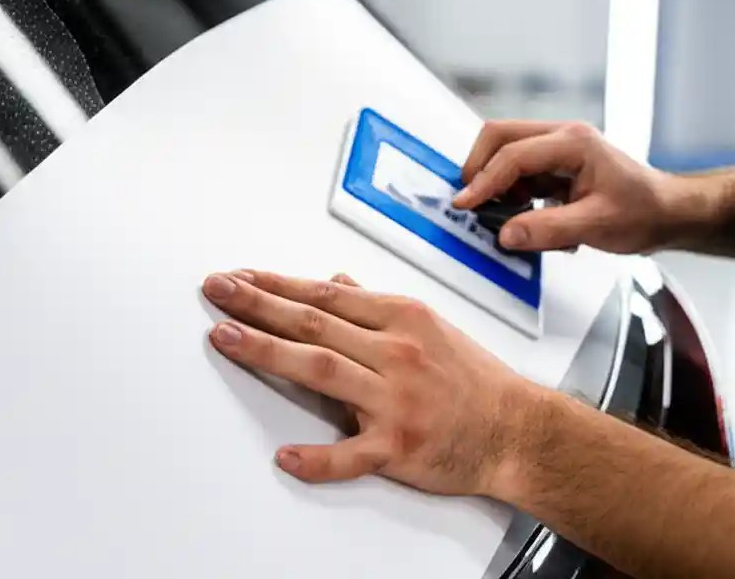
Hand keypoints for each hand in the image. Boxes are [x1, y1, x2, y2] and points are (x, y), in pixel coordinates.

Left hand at [201, 269, 546, 499]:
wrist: (518, 431)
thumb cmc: (473, 379)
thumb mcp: (428, 327)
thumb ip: (375, 306)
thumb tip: (337, 282)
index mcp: (402, 319)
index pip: (324, 295)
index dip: (276, 284)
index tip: (240, 277)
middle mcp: (397, 353)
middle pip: (314, 323)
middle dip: (258, 304)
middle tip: (217, 291)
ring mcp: (396, 401)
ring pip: (323, 370)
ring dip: (269, 352)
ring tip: (227, 338)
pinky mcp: (400, 448)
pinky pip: (352, 454)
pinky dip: (318, 457)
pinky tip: (286, 455)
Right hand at [452, 120, 708, 253]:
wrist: (668, 212)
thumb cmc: (643, 212)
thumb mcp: (596, 225)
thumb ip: (548, 230)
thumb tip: (505, 234)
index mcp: (573, 143)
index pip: (514, 155)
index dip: (484, 181)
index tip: (465, 205)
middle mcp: (562, 136)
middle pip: (500, 136)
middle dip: (479, 167)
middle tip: (471, 201)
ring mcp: (558, 148)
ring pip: (506, 150)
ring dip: (494, 180)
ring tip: (502, 213)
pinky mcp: (556, 164)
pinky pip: (519, 169)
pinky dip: (509, 190)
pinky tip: (523, 214)